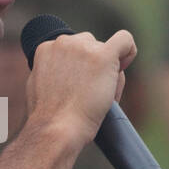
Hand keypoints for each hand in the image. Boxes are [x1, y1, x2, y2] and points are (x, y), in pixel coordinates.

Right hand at [26, 30, 136, 152]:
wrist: (57, 128)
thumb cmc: (49, 117)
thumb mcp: (39, 88)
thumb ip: (52, 73)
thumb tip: (74, 71)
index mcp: (46, 48)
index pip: (70, 48)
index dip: (77, 65)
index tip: (79, 83)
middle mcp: (64, 42)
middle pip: (88, 45)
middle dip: (92, 65)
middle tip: (89, 92)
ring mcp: (84, 47)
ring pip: (104, 48)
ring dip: (106, 68)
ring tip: (100, 94)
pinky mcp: (104, 56)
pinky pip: (124, 40)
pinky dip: (129, 51)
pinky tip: (125, 63)